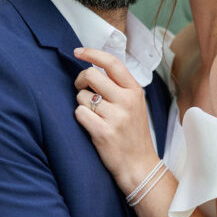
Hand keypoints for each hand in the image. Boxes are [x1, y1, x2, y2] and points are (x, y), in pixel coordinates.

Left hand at [73, 47, 159, 192]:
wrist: (139, 165)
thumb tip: (93, 69)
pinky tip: (91, 126)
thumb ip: (118, 87)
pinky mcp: (103, 132)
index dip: (92, 53)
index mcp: (134, 91)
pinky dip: (81, 118)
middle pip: (91, 75)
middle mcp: (126, 101)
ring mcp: (115, 117)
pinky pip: (79, 113)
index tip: (78, 51)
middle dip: (80, 81)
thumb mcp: (134, 105)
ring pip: (82, 96)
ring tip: (95, 116)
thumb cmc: (132, 134)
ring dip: (82, 104)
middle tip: (82, 90)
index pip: (112, 63)